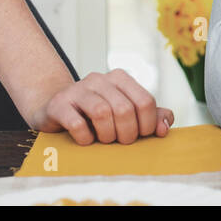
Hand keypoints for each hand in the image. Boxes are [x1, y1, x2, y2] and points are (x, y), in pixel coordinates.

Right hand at [30, 69, 173, 145]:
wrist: (56, 110)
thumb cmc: (96, 114)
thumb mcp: (125, 112)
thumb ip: (151, 116)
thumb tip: (164, 127)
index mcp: (120, 78)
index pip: (145, 101)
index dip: (147, 124)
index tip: (141, 136)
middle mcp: (100, 79)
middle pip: (125, 109)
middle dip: (127, 133)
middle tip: (121, 142)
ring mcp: (78, 89)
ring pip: (102, 113)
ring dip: (107, 135)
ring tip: (104, 141)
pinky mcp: (59, 104)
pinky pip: (77, 123)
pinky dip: (85, 137)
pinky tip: (86, 140)